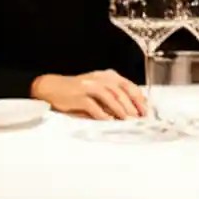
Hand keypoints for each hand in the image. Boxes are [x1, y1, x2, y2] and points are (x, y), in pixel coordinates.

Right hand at [30, 70, 145, 119]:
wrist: (53, 87)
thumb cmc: (78, 91)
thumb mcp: (98, 88)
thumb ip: (115, 95)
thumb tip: (134, 108)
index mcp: (107, 76)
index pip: (129, 86)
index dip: (139, 99)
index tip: (146, 111)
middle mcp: (100, 78)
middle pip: (121, 91)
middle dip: (133, 106)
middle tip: (139, 119)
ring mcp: (89, 86)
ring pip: (110, 97)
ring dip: (121, 110)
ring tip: (128, 121)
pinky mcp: (79, 96)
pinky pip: (94, 107)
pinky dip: (103, 115)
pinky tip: (109, 122)